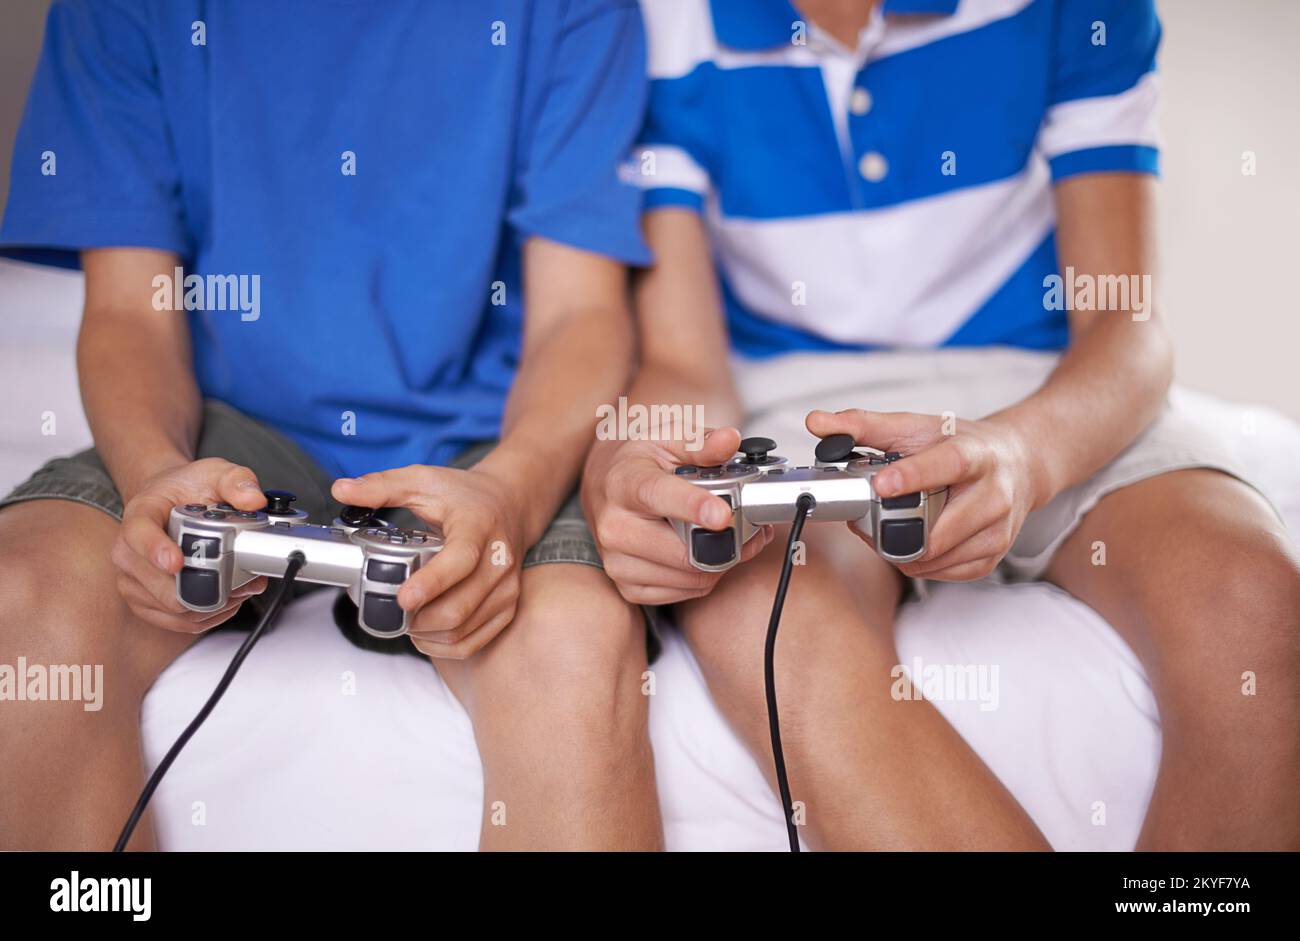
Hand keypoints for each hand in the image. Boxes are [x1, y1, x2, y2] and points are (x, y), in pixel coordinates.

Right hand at [113, 458, 269, 632]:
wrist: (169, 501)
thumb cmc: (187, 489)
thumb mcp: (215, 472)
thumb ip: (237, 480)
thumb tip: (254, 500)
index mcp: (139, 515)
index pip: (138, 535)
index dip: (156, 551)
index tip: (177, 561)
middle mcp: (128, 552)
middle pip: (162, 586)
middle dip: (206, 588)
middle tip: (241, 580)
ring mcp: (133, 580)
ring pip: (173, 610)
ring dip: (212, 605)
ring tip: (240, 588)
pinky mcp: (145, 602)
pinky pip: (177, 622)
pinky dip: (207, 616)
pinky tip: (227, 601)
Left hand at [331, 466, 524, 658]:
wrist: (510, 505)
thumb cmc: (465, 496)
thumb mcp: (423, 480)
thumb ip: (381, 486)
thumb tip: (341, 490)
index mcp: (478, 527)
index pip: (460, 561)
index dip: (431, 583)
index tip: (402, 597)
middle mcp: (499, 560)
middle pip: (459, 607)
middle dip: (418, 618)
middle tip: (395, 609)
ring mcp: (506, 587)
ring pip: (463, 630)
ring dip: (428, 634)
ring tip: (408, 620)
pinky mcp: (508, 607)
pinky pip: (475, 642)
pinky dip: (445, 646)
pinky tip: (426, 634)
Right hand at [581, 428, 775, 604]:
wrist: (603, 484)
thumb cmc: (638, 461)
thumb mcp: (667, 437)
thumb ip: (701, 442)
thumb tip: (729, 440)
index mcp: (624, 483)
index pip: (659, 496)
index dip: (693, 506)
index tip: (722, 513)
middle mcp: (615, 526)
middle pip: (683, 551)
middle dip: (726, 541)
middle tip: (749, 525)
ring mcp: (617, 561)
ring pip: (690, 578)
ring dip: (720, 562)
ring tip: (730, 537)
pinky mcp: (627, 586)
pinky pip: (683, 593)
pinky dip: (704, 577)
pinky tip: (705, 553)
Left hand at [806, 409, 1043, 580]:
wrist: (1017, 463)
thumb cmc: (962, 444)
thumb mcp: (915, 426)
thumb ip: (863, 425)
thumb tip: (816, 422)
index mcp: (975, 455)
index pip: (947, 465)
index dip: (914, 476)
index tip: (881, 485)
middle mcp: (994, 493)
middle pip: (940, 528)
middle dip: (897, 529)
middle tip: (869, 518)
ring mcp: (998, 528)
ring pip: (937, 558)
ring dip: (904, 551)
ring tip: (891, 528)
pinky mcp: (994, 554)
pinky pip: (946, 572)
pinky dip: (922, 564)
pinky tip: (915, 542)